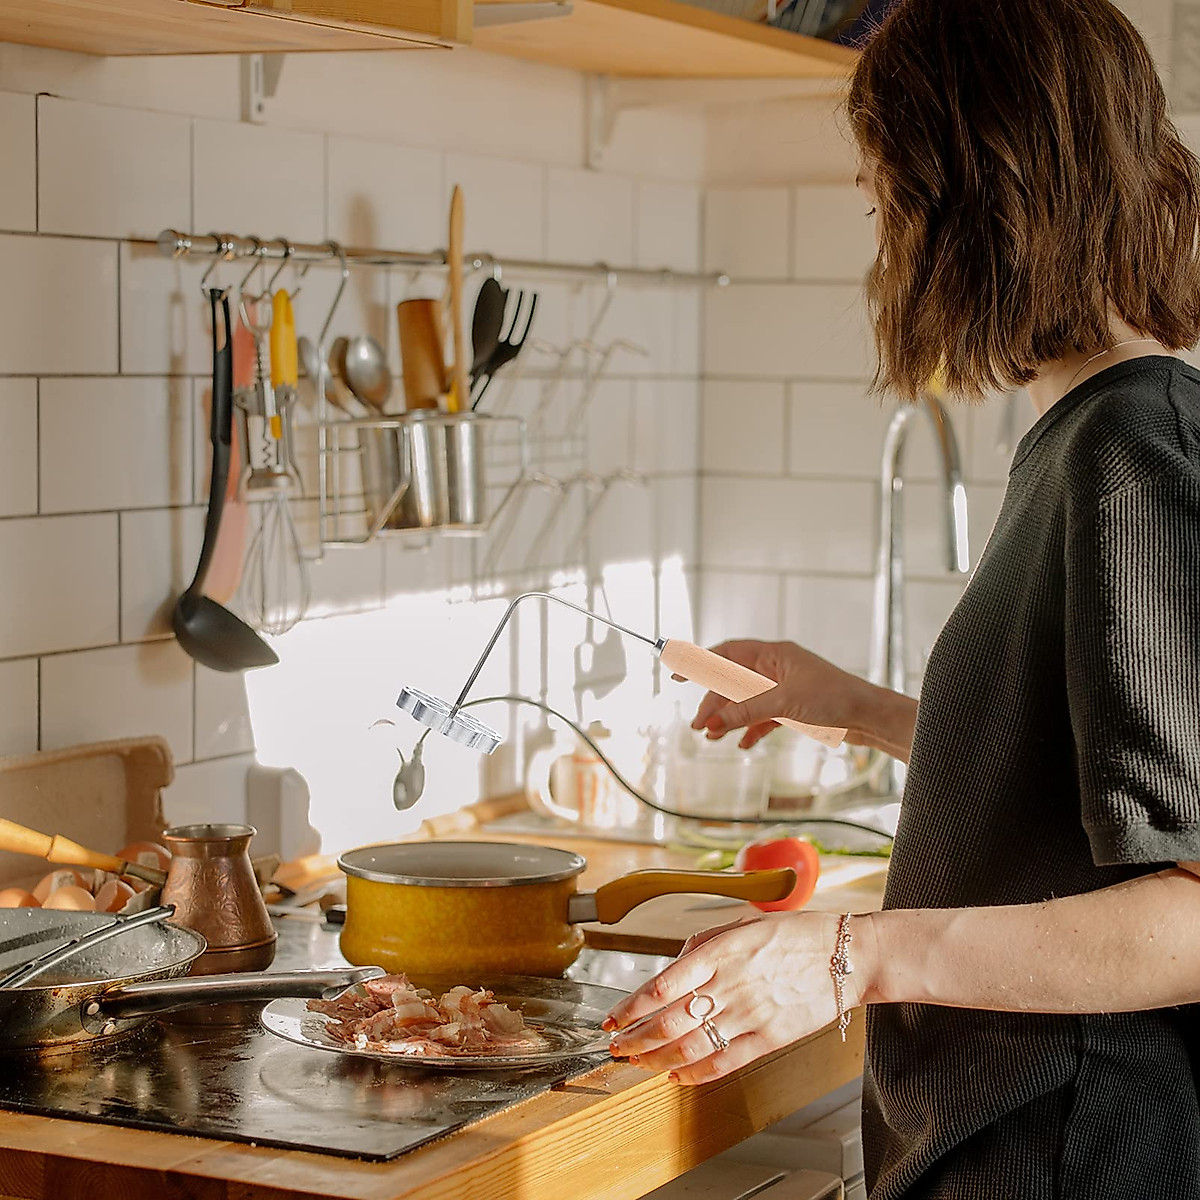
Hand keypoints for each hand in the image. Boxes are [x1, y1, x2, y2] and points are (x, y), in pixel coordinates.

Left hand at [602, 911, 870, 1085]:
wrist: (845, 955)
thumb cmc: (794, 934)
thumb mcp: (741, 924)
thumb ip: (702, 946)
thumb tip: (671, 968)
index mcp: (720, 952)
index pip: (660, 986)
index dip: (629, 1007)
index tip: (612, 1018)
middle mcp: (730, 984)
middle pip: (669, 1021)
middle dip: (635, 1038)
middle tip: (616, 1047)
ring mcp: (749, 1014)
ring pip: (691, 1046)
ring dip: (657, 1059)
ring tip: (638, 1063)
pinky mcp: (769, 1038)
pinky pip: (724, 1062)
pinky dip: (695, 1074)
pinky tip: (678, 1076)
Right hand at [688, 640, 867, 749]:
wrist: (869, 717)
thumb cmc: (834, 698)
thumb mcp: (784, 704)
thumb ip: (745, 712)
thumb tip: (711, 722)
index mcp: (773, 654)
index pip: (727, 653)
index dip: (699, 661)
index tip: (676, 672)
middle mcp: (776, 668)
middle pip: (733, 682)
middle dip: (714, 703)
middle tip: (699, 725)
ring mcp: (784, 689)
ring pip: (746, 702)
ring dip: (729, 719)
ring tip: (712, 738)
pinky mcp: (793, 709)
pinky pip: (762, 717)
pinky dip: (750, 729)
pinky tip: (742, 744)